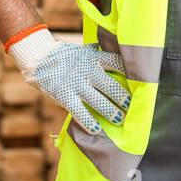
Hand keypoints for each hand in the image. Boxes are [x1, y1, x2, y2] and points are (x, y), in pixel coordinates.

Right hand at [7, 28, 130, 133]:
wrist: (38, 57)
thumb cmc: (65, 56)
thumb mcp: (83, 51)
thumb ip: (97, 54)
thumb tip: (117, 52)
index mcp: (94, 58)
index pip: (118, 63)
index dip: (131, 74)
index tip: (141, 83)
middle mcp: (88, 71)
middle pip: (112, 86)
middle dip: (124, 99)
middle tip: (133, 108)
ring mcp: (77, 84)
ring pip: (99, 101)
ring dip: (111, 112)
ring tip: (120, 120)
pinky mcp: (65, 96)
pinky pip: (80, 112)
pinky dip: (89, 122)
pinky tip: (98, 130)